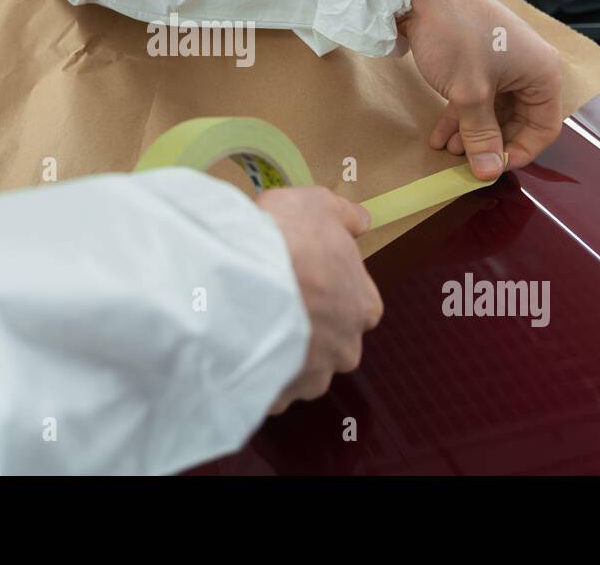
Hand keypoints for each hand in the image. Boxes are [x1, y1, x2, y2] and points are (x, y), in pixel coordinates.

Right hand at [257, 187, 382, 413]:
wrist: (241, 280)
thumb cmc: (286, 241)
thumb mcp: (318, 205)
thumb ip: (344, 215)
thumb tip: (360, 220)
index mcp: (362, 306)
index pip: (358, 305)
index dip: (330, 290)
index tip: (305, 276)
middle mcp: (345, 347)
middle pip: (332, 343)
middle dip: (308, 328)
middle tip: (276, 303)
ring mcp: (311, 376)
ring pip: (301, 370)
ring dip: (282, 355)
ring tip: (251, 328)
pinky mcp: (278, 394)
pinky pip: (269, 390)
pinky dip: (256, 376)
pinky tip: (237, 351)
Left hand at [401, 0, 562, 179]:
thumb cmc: (455, 35)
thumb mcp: (469, 94)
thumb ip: (481, 135)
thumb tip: (490, 171)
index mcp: (542, 74)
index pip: (543, 129)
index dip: (518, 153)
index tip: (490, 167)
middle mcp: (529, 68)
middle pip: (518, 122)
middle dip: (489, 143)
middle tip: (462, 161)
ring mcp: (503, 63)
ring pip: (493, 111)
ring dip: (471, 132)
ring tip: (446, 149)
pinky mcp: (479, 60)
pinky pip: (477, 97)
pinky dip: (460, 115)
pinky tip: (439, 134)